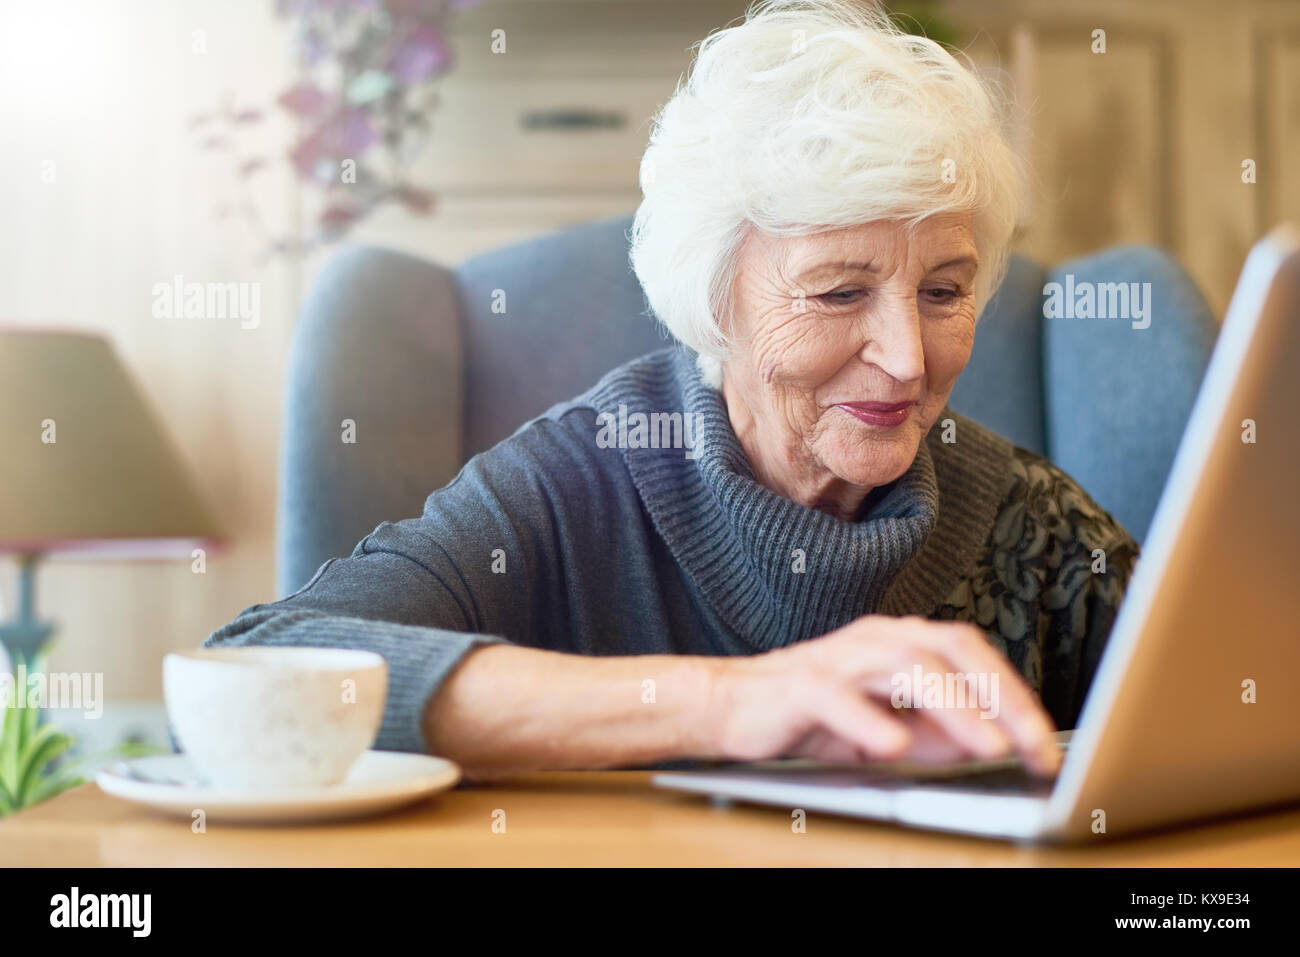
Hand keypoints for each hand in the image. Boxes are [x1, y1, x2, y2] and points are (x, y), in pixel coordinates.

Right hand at [705, 614, 1061, 774]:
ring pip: (905, 666)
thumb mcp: (888, 728)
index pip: (973, 653)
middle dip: (1000, 695)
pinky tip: (894, 746)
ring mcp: (838, 657)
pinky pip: (837, 698)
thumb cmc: (811, 716)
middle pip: (950, 648)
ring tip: (987, 746)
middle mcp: (876, 639)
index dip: (1015, 694)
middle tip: (1032, 743)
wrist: (730, 706)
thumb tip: (995, 744)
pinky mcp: (800, 684)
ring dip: (953, 706)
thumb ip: (937, 732)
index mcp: (901, 641)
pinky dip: (868, 720)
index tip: (1046, 744)